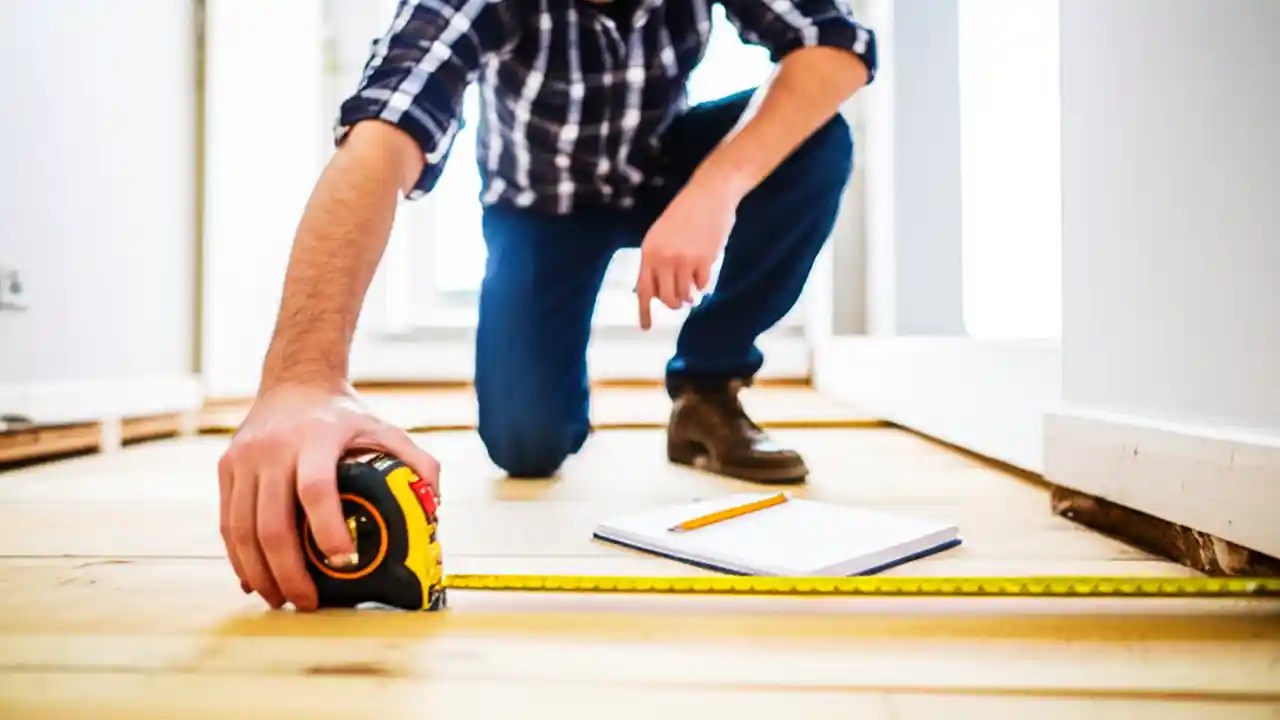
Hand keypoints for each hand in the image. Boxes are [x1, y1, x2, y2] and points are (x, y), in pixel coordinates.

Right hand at [217, 382, 440, 610]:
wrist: (294, 380)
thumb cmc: (342, 414)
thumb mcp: (383, 427)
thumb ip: (416, 461)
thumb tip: (434, 503)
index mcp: (317, 438)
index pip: (316, 490)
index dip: (328, 531)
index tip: (344, 563)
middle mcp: (273, 448)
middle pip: (272, 523)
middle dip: (288, 571)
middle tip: (307, 602)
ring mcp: (244, 459)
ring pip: (242, 530)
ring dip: (259, 573)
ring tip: (280, 599)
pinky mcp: (226, 468)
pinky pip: (227, 522)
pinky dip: (238, 557)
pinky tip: (255, 579)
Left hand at [635, 181, 737, 328]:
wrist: (708, 194)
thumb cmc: (685, 214)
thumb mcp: (661, 235)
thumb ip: (656, 260)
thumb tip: (654, 292)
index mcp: (649, 252)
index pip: (643, 289)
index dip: (644, 311)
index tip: (646, 328)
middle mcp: (663, 258)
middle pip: (666, 299)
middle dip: (675, 304)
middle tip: (684, 301)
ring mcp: (683, 260)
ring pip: (685, 295)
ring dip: (691, 296)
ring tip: (695, 288)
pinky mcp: (703, 259)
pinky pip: (703, 285)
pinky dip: (705, 283)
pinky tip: (706, 271)